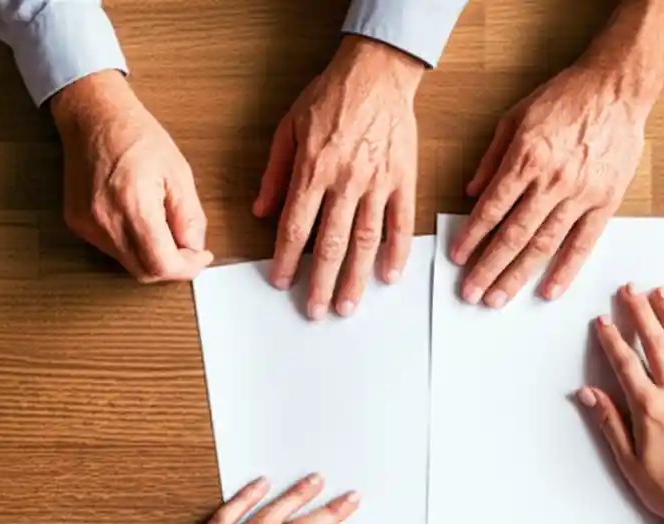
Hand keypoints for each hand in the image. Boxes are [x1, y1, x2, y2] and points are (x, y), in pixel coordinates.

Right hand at [53, 70, 211, 282]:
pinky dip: (133, 246)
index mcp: (133, 206)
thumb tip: (195, 249)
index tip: (202, 257)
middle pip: (144, 272)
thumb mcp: (179, 174)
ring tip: (166, 228)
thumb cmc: (137, 137)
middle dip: (172, 267)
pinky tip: (142, 222)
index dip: (187, 268)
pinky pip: (112, 250)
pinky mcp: (77, 223)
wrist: (94, 117)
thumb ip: (190, 218)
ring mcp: (87, 225)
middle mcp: (105, 221)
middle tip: (190, 249)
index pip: (162, 264)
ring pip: (128, 263)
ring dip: (153, 257)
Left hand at [256, 37, 422, 318]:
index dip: (286, 260)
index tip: (281, 284)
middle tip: (315, 311)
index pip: (296, 226)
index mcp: (313, 169)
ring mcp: (377, 182)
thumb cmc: (331, 96)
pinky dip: (398, 251)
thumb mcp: (288, 127)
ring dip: (356, 277)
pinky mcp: (403, 179)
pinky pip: (401, 222)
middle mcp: (345, 181)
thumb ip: (275, 172)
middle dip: (320, 281)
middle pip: (331, 243)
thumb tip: (260, 211)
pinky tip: (390, 275)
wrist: (377, 72)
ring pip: (365, 240)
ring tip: (348, 305)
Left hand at [450, 65, 648, 306]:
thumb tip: (470, 191)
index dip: (471, 237)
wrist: (616, 89)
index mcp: (526, 159)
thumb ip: (491, 157)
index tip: (457, 258)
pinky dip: (566, 270)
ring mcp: (580, 194)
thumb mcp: (515, 117)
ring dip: (518, 275)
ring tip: (498, 298)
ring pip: (544, 245)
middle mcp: (551, 181)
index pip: (491, 208)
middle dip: (488, 268)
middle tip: (471, 293)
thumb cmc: (565, 98)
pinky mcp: (605, 202)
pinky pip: (583, 243)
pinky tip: (549, 290)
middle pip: (514, 235)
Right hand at [576, 285, 663, 523]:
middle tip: (629, 289)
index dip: (612, 338)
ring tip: (661, 291)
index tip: (603, 320)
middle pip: (655, 342)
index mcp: (648, 407)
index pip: (625, 362)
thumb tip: (588, 393)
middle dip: (640, 312)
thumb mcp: (629, 462)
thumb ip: (610, 422)